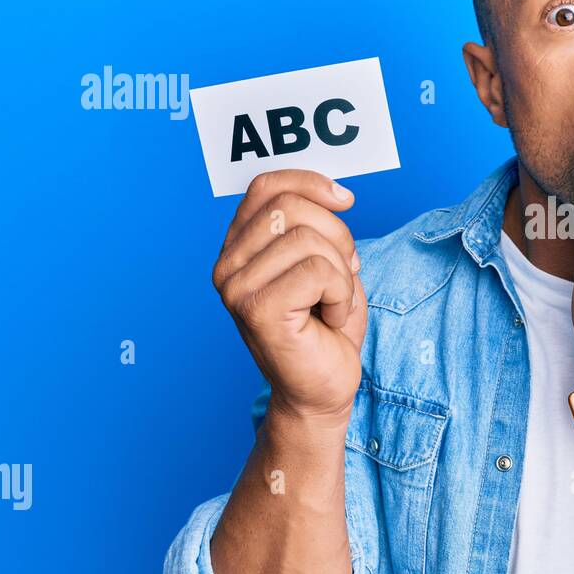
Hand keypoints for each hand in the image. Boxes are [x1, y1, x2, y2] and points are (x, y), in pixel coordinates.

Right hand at [211, 169, 367, 434]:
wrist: (322, 391)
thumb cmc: (325, 327)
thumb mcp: (325, 262)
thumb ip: (316, 225)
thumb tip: (336, 193)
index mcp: (239, 247)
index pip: (267, 186)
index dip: (310, 182)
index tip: (346, 200)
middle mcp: (227, 265)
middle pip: (292, 207)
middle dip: (337, 235)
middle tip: (344, 272)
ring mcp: (236, 288)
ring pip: (309, 239)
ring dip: (341, 272)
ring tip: (332, 303)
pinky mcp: (256, 309)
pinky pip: (319, 271)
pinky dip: (341, 294)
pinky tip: (328, 319)